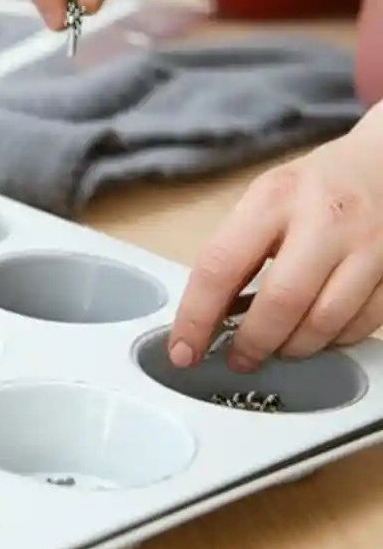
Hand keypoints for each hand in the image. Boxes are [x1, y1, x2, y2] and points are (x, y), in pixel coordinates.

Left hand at [168, 104, 382, 371]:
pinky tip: (317, 332)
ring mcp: (370, 244)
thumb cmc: (312, 189)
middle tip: (240, 359)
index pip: (221, 266)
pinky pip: (363, 324)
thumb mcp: (263, 202)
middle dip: (253, 343)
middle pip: (282, 301)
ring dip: (293, 348)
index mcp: (274, 198)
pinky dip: (334, 340)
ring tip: (277, 347)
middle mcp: (325, 218)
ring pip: (325, 322)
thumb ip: (235, 253)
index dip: (196, 318)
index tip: (184, 350)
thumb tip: (204, 318)